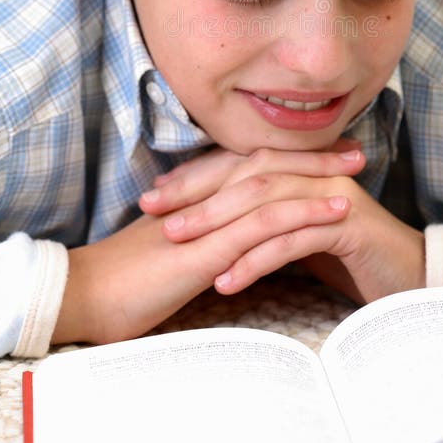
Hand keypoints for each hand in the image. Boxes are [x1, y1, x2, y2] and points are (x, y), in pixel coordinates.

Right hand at [52, 178, 351, 346]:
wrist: (84, 293)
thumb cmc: (124, 278)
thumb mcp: (169, 250)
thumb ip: (199, 237)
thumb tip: (227, 242)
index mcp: (196, 196)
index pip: (249, 166)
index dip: (288, 157)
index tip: (326, 154)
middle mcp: (205, 197)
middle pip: (266, 163)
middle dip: (314, 155)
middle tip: (355, 150)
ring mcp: (208, 218)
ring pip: (272, 186)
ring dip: (319, 176)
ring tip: (358, 170)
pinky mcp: (209, 246)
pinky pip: (264, 223)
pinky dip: (304, 211)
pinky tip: (337, 210)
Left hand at [139, 145, 424, 304]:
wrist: (411, 276)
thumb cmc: (350, 255)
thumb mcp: (300, 233)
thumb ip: (267, 221)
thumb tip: (217, 226)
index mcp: (301, 169)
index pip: (240, 163)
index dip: (196, 176)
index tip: (155, 194)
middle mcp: (315, 173)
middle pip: (247, 174)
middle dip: (197, 192)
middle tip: (154, 212)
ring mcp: (333, 196)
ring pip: (266, 202)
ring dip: (218, 223)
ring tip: (179, 242)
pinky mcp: (348, 226)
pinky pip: (293, 239)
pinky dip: (256, 259)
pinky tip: (227, 280)